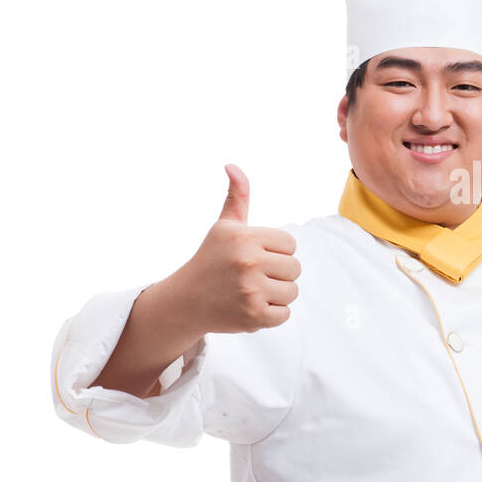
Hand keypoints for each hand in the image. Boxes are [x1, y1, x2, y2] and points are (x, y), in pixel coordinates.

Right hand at [170, 164, 299, 333]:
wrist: (185, 300)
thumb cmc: (211, 260)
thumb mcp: (224, 226)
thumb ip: (237, 196)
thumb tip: (232, 166)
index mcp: (245, 237)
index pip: (290, 244)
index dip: (276, 252)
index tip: (255, 257)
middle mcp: (248, 262)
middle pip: (295, 268)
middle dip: (278, 274)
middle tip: (252, 276)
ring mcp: (251, 291)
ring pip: (292, 292)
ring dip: (276, 295)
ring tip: (250, 291)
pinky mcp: (253, 316)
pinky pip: (284, 314)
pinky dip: (271, 314)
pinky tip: (249, 306)